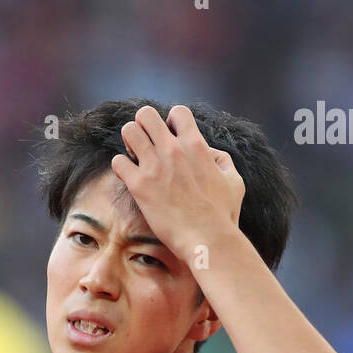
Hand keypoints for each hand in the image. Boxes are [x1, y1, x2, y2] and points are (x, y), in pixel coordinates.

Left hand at [110, 105, 244, 265]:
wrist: (207, 240)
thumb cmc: (222, 216)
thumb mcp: (234, 182)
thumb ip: (222, 162)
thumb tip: (211, 154)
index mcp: (196, 145)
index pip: (177, 112)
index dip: (171, 123)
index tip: (171, 141)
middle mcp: (173, 150)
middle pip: (146, 115)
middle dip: (144, 127)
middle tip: (147, 146)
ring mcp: (155, 166)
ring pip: (129, 131)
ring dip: (130, 143)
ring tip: (136, 158)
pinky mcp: (139, 186)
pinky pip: (118, 162)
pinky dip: (121, 168)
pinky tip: (130, 178)